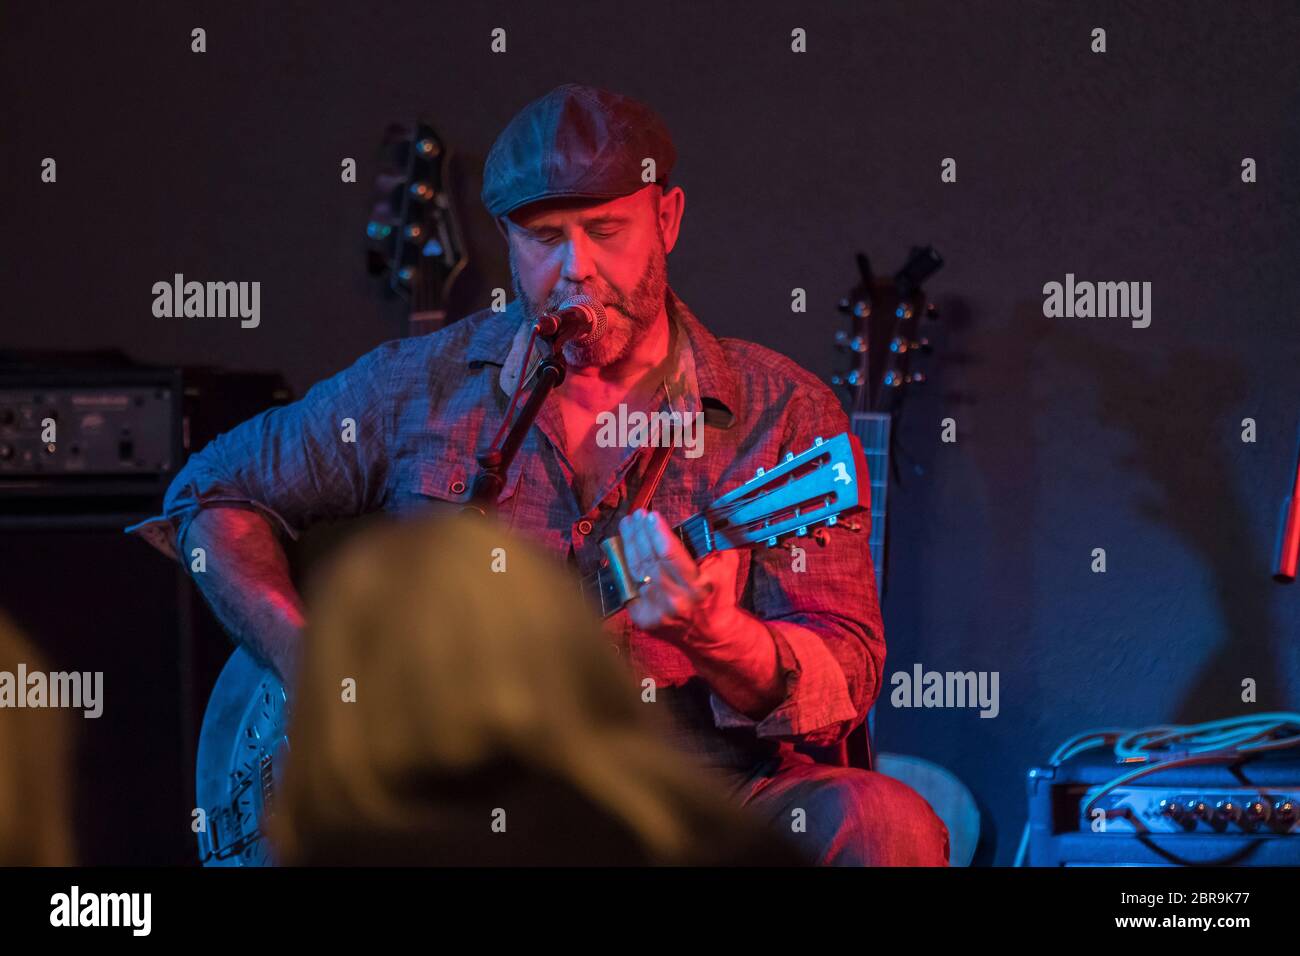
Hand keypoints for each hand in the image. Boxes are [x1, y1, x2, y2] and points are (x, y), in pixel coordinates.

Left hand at [617, 508, 740, 640]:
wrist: (712, 634)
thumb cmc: (720, 594)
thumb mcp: (727, 565)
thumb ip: (715, 541)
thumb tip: (699, 517)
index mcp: (696, 586)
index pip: (670, 554)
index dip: (658, 532)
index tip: (651, 515)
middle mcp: (674, 600)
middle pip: (649, 560)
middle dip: (640, 534)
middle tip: (636, 515)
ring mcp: (656, 611)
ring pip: (636, 571)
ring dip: (629, 545)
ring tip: (627, 525)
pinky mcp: (643, 618)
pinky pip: (629, 586)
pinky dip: (625, 566)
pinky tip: (624, 548)